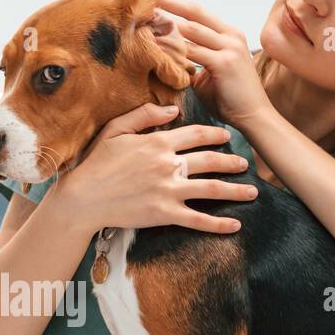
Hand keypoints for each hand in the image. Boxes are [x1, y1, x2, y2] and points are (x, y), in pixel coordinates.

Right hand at [52, 102, 256, 234]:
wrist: (82, 198)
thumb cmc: (95, 163)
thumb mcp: (115, 130)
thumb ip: (143, 115)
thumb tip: (172, 109)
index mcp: (158, 142)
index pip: (196, 134)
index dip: (215, 135)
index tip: (227, 137)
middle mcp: (168, 165)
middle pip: (210, 160)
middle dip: (232, 161)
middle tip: (245, 163)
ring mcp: (169, 191)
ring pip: (212, 189)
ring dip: (236, 190)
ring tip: (252, 191)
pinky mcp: (165, 214)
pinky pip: (198, 220)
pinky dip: (219, 224)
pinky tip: (235, 225)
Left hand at [152, 0, 273, 129]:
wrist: (254, 117)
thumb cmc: (231, 98)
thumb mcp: (209, 73)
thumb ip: (192, 61)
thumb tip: (166, 58)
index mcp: (229, 34)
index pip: (197, 12)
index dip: (174, 3)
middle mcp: (231, 35)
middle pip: (194, 12)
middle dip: (167, 4)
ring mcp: (230, 47)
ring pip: (191, 30)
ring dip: (166, 25)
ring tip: (144, 21)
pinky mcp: (225, 63)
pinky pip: (192, 52)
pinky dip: (173, 49)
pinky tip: (155, 47)